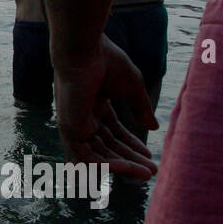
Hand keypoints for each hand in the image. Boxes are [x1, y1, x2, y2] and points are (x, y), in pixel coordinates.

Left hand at [53, 36, 158, 179]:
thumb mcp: (132, 87)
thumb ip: (141, 108)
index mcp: (95, 105)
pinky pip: (85, 156)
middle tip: (151, 171)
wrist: (85, 51)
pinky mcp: (69, 129)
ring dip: (122, 166)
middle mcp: (83, 117)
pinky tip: (126, 167)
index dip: (132, 145)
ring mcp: (74, 124)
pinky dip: (104, 164)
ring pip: (97, 155)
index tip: (149, 155)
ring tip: (145, 172)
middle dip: (130, 159)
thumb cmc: (107, 62)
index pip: (114, 132)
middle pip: (107, 146)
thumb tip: (153, 127)